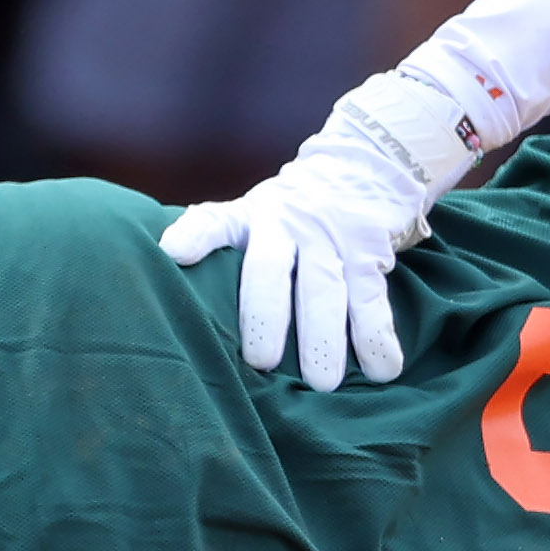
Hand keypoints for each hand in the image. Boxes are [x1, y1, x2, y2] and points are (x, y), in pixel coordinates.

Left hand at [159, 71, 485, 391]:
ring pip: (326, 288)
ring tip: (321, 383)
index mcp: (248, 218)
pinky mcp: (369, 249)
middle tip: (262, 362)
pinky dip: (378, 335)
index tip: (173, 254)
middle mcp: (286, 223)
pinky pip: (372, 297)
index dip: (194, 236)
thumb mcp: (250, 217)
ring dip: (326, 336)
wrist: (361, 167)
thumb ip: (213, 242)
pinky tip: (381, 369)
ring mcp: (330, 235)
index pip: (214, 223)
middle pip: (272, 268)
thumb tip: (168, 270)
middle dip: (267, 315)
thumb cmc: (289, 216)